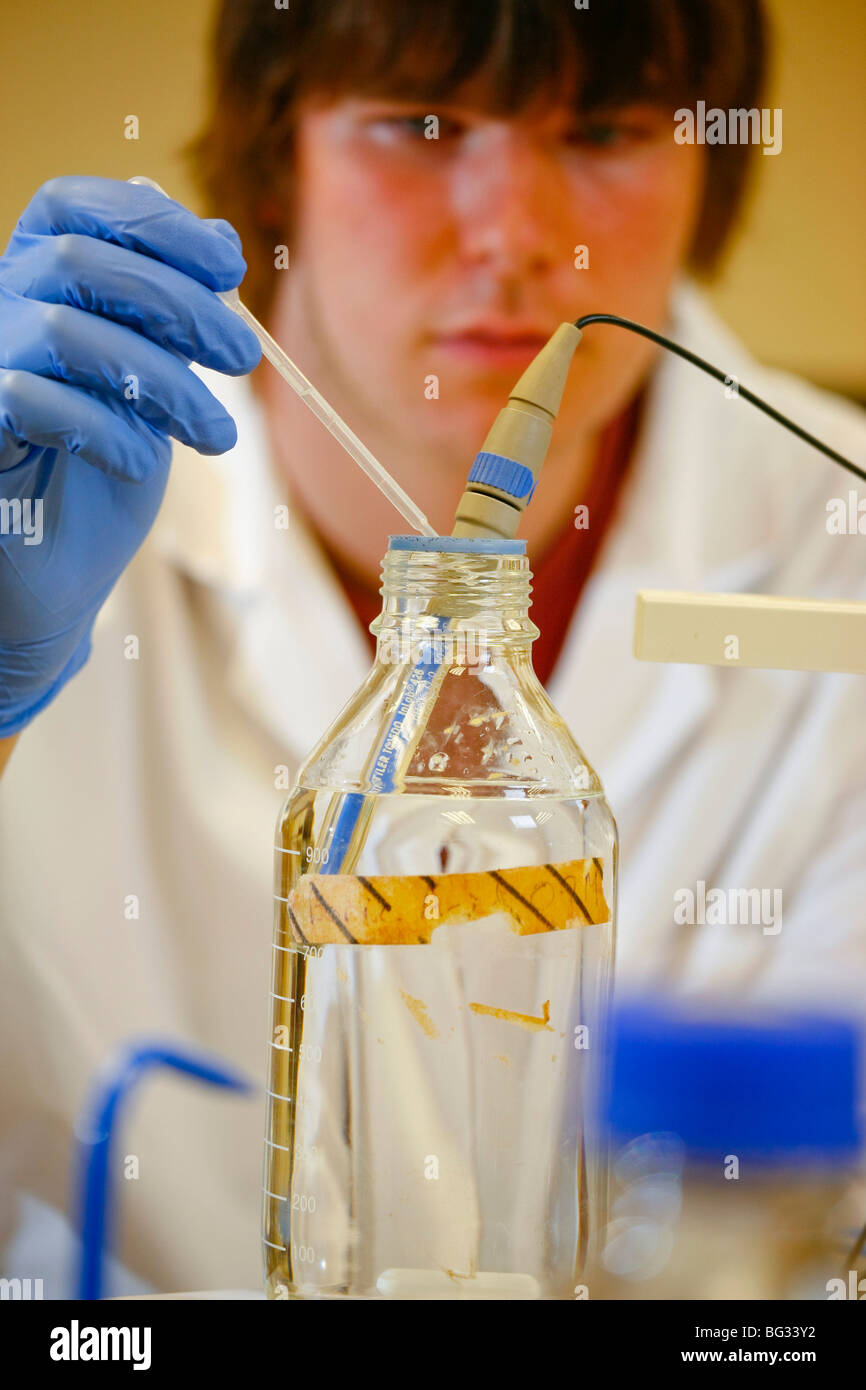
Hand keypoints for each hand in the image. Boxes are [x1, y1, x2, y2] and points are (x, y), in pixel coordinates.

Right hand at [0, 175, 260, 734]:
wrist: (56, 578)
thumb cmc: (101, 476)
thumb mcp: (155, 386)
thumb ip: (177, 317)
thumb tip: (224, 238)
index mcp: (38, 287)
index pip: (72, 207)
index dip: (152, 222)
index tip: (228, 267)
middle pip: (77, 259)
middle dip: (177, 303)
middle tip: (242, 357)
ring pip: (64, 328)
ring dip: (161, 379)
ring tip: (215, 434)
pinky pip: (30, 398)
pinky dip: (105, 427)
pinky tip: (143, 462)